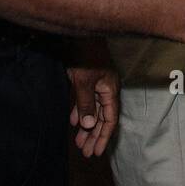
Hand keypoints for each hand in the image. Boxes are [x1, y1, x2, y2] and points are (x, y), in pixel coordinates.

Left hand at [66, 36, 118, 158]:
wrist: (77, 32)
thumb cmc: (83, 54)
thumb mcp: (83, 81)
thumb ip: (86, 103)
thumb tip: (89, 125)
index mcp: (110, 89)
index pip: (110, 118)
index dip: (104, 136)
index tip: (96, 152)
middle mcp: (105, 89)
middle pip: (102, 117)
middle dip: (94, 136)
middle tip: (86, 153)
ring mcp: (96, 84)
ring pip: (93, 110)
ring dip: (86, 127)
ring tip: (79, 142)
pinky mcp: (86, 80)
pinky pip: (86, 101)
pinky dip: (80, 112)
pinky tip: (74, 121)